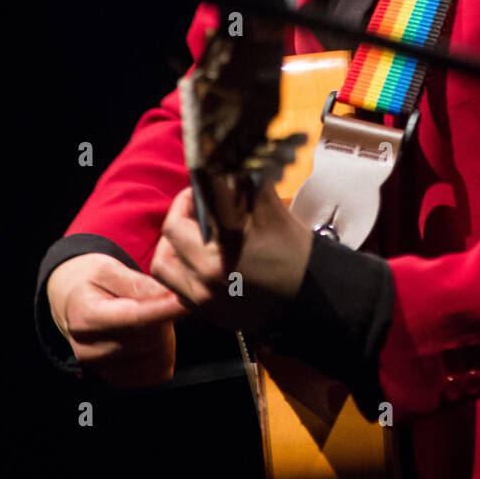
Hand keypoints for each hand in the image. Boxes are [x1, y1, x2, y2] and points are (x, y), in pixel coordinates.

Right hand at [46, 252, 190, 388]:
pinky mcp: (117, 380)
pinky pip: (158, 373)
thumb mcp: (107, 269)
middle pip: (150, 340)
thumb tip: (167, 295)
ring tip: (155, 315)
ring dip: (167, 336)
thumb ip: (137, 283)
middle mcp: (89, 349)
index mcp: (85, 317)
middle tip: (163, 299)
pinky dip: (164, 353)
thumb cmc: (90, 281)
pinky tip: (153, 334)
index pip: (134, 318)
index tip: (185, 301)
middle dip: (167, 318)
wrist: (69, 302)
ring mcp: (102, 369)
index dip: (165, 310)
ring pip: (158, 359)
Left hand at [150, 182, 313, 334]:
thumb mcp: (269, 210)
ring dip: (173, 251)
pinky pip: (180, 292)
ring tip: (193, 238)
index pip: (176, 224)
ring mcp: (206, 303)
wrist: (312, 296)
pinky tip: (203, 261)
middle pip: (166, 248)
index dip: (184, 202)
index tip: (198, 193)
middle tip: (196, 212)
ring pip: (166, 272)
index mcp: (216, 256)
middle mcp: (204, 283)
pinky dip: (184, 273)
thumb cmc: (292, 251)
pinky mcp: (212, 316)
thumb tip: (224, 161)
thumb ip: (243, 181)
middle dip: (178, 223)